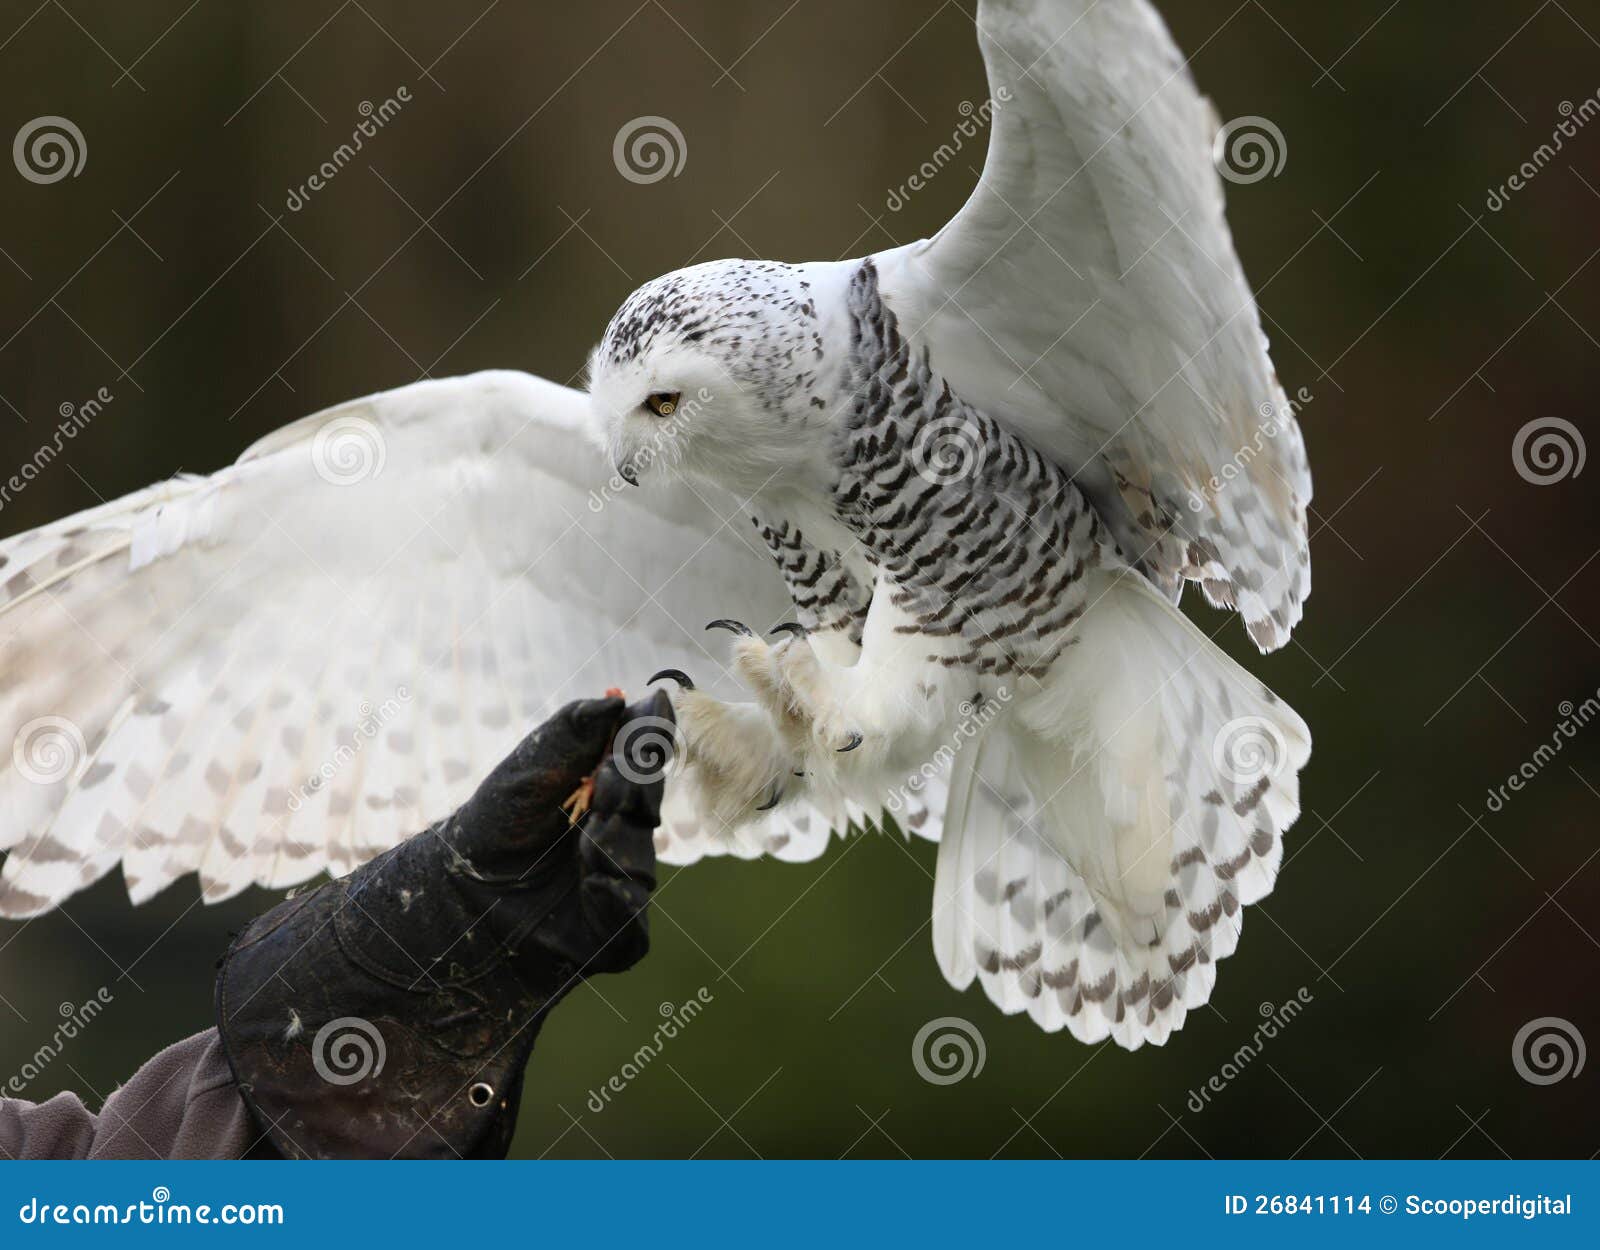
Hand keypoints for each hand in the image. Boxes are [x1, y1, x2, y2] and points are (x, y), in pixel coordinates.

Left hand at [452, 691, 672, 976]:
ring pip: (640, 860)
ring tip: (584, 840)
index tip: (653, 707)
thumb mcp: (527, 771)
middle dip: (631, 787)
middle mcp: (616, 836)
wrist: (452, 898)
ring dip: (614, 842)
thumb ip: (570, 732)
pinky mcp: (610, 936)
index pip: (641, 762)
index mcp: (603, 795)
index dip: (648, 737)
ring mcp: (616, 886)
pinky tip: (595, 884)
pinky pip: (633, 917)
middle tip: (608, 776)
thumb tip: (617, 696)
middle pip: (647, 805)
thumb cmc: (489, 829)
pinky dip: (616, 897)